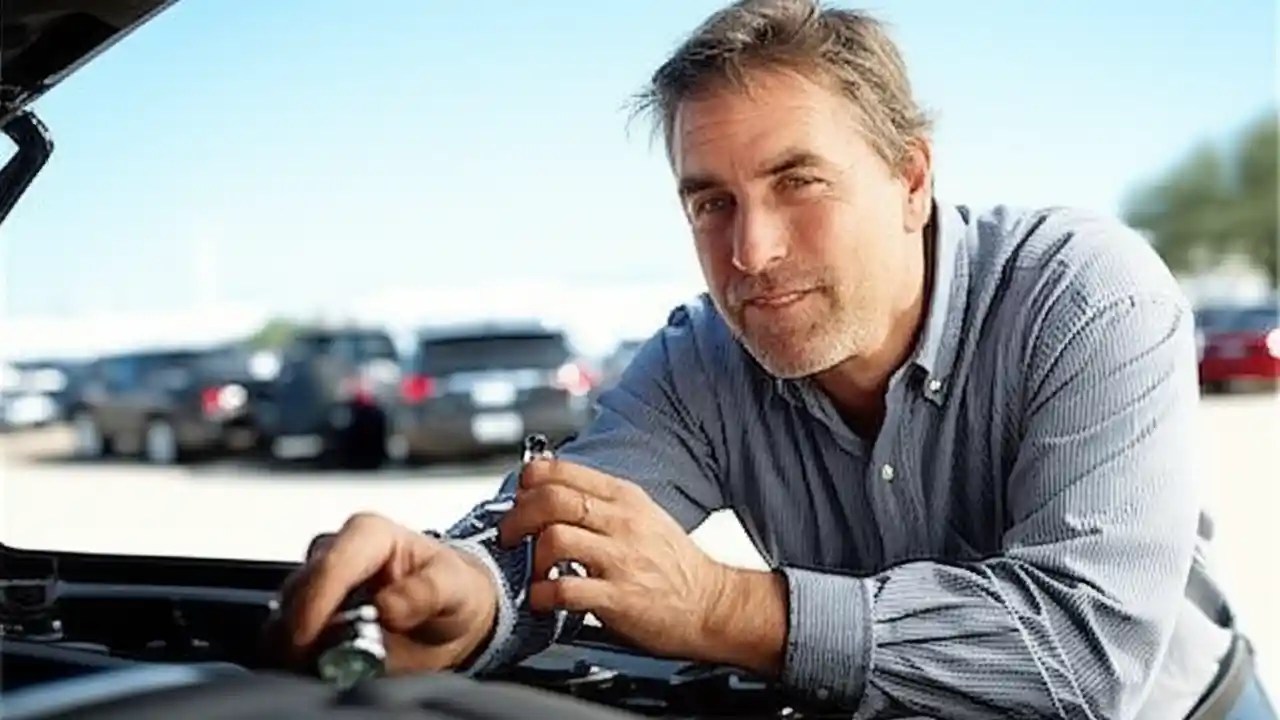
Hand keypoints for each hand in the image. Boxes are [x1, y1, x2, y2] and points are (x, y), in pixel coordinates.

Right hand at [263, 512, 497, 674]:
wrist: (449, 618)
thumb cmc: (451, 590)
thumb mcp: (454, 586)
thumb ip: (424, 593)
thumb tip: (386, 607)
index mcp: (369, 535)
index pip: (330, 564)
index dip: (315, 604)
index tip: (311, 640)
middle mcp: (334, 554)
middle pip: (297, 591)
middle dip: (302, 630)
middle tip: (327, 662)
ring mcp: (316, 584)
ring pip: (282, 614)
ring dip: (296, 645)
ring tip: (331, 665)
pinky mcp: (307, 614)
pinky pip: (282, 635)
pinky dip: (295, 656)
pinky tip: (321, 667)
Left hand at [496, 458, 733, 662]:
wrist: (711, 604)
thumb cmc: (674, 564)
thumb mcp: (641, 515)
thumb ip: (600, 501)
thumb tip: (552, 487)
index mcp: (624, 498)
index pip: (562, 471)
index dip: (529, 482)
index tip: (519, 497)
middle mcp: (622, 523)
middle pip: (551, 500)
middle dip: (518, 517)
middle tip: (511, 536)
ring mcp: (621, 560)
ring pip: (555, 539)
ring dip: (531, 557)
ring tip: (533, 571)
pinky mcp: (618, 598)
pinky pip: (565, 590)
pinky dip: (542, 595)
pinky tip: (543, 599)